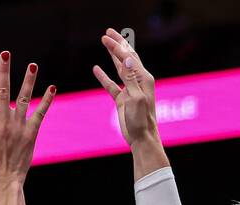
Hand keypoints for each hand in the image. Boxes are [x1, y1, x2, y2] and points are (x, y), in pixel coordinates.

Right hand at [0, 52, 54, 184]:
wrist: (4, 183)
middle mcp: (3, 123)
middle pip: (3, 91)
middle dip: (3, 71)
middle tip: (5, 53)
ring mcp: (19, 127)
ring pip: (23, 99)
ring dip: (28, 80)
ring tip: (32, 65)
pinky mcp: (31, 134)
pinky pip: (40, 114)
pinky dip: (46, 101)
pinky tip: (52, 87)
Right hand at [92, 28, 156, 147]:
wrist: (142, 138)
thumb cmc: (141, 120)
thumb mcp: (136, 98)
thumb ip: (130, 78)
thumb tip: (126, 58)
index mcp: (143, 78)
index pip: (128, 57)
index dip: (117, 46)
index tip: (106, 36)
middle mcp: (137, 81)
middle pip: (126, 57)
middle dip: (117, 44)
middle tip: (107, 32)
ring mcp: (129, 89)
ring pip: (119, 67)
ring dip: (112, 55)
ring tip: (105, 43)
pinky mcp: (122, 99)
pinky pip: (111, 84)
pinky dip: (104, 76)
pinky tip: (96, 69)